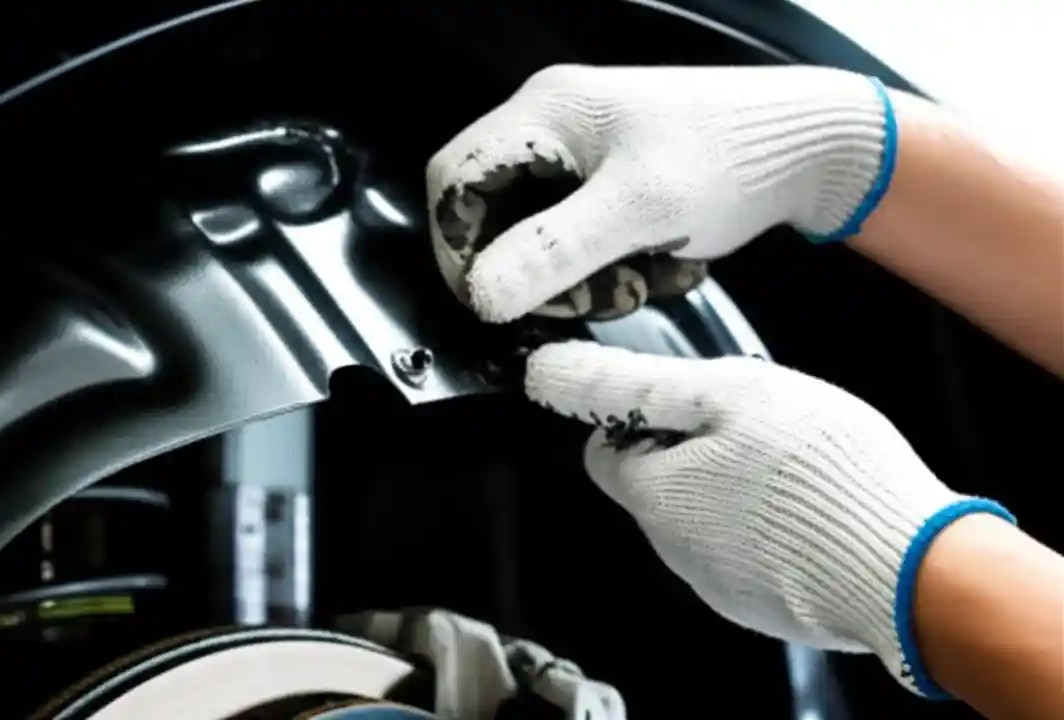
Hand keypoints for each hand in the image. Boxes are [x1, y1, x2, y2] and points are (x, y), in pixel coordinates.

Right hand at [426, 64, 891, 321]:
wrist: (811, 147)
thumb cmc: (730, 160)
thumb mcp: (640, 210)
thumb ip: (555, 251)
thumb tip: (481, 295)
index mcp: (546, 111)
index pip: (454, 180)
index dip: (459, 247)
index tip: (492, 302)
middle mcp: (553, 123)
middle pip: (492, 211)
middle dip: (530, 267)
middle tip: (583, 299)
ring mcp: (583, 152)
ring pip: (536, 233)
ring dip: (576, 275)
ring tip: (636, 281)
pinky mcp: (611, 181)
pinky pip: (577, 236)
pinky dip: (606, 265)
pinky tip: (654, 267)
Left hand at [524, 340, 1005, 694]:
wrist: (905, 567)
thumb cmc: (818, 469)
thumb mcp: (727, 395)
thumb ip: (639, 385)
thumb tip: (556, 372)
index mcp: (652, 495)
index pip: (606, 453)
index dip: (638, 418)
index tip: (686, 402)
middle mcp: (671, 549)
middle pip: (658, 485)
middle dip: (694, 451)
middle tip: (755, 427)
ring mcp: (717, 584)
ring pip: (704, 519)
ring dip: (731, 488)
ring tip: (792, 467)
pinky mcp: (762, 606)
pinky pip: (745, 553)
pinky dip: (765, 528)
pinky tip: (809, 508)